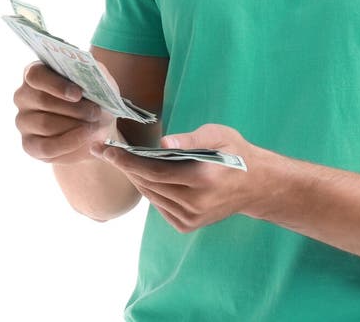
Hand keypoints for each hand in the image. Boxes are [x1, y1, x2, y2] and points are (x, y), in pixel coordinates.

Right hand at [13, 61, 117, 164]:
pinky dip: (70, 142)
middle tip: (95, 111)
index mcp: (36, 72)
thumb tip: (87, 77)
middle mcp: (24, 96)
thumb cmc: (94, 96)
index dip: (56, 84)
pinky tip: (86, 137)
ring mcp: (23, 121)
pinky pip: (46, 146)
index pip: (35, 75)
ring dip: (74, 125)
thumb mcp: (96, 81)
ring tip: (94, 124)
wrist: (96, 124)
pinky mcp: (29, 144)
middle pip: (42, 100)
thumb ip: (90, 74)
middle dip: (73, 108)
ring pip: (45, 124)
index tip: (78, 94)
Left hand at [91, 123, 268, 231]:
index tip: (106, 149)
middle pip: (149, 184)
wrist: (256, 184)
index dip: (128, 160)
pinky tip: (144, 175)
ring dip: (135, 177)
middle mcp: (194, 203)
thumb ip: (190, 139)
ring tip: (119, 159)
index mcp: (203, 179)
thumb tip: (162, 144)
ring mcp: (190, 218)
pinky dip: (149, 190)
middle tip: (103, 150)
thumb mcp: (218, 135)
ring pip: (152, 196)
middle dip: (124, 166)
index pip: (155, 171)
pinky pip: (159, 205)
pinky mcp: (187, 225)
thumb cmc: (236, 152)